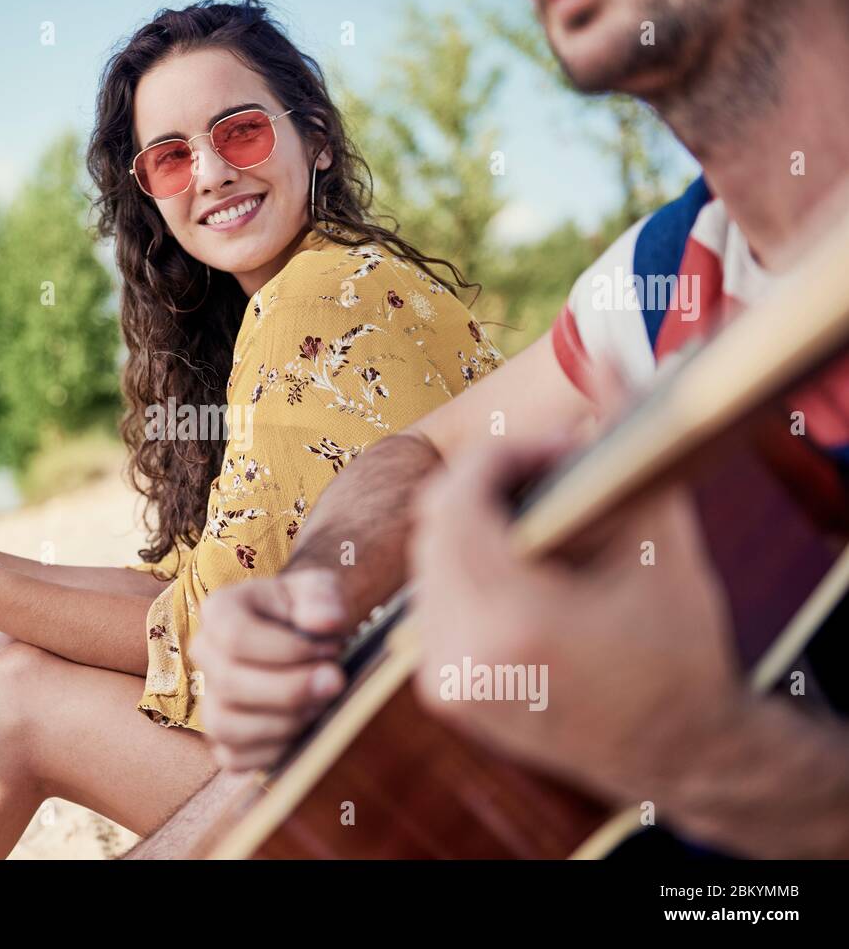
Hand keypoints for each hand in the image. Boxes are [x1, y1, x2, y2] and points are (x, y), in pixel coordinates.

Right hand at [192, 569, 351, 770]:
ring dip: (282, 723)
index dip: (286, 650)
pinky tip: (304, 730)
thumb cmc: (312, 611)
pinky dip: (273, 751)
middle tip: (335, 683)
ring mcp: (209, 696)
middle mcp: (204, 653)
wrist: (312, 640)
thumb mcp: (322, 590)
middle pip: (230, 683)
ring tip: (320, 707)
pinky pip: (234, 757)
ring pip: (225, 725)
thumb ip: (324, 598)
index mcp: (220, 610)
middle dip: (290, 690)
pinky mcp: (222, 736)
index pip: (236, 636)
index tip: (329, 650)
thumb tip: (325, 622)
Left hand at [409, 429, 741, 799]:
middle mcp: (463, 655)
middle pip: (434, 526)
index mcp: (512, 621)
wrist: (677, 750)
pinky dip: (465, 567)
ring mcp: (446, 679)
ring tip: (536, 513)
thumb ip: (624, 445)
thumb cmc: (680, 651)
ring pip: (427, 562)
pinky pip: (432, 601)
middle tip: (545, 469)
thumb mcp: (662, 542)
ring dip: (471, 523)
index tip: (547, 448)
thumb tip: (603, 357)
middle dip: (484, 484)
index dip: (497, 456)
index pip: (457, 500)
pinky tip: (517, 560)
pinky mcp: (443, 690)